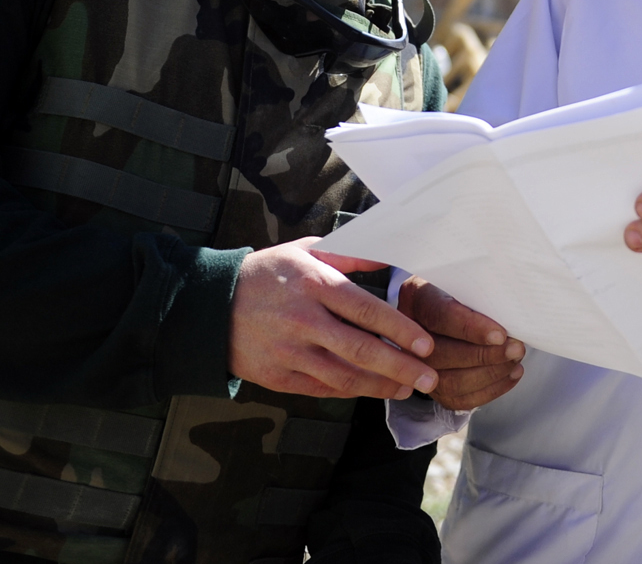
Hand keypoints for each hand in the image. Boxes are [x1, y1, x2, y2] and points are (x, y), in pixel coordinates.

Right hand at [229, 239, 438, 399]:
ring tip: (407, 387)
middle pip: (361, 349)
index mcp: (313, 284)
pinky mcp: (278, 376)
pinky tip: (371, 390)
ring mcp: (289, 351)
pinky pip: (322, 389)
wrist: (211, 305)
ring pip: (344, 376)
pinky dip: (350, 391)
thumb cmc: (267, 273)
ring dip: (380, 385)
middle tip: (429, 377)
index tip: (426, 344)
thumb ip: (349, 254)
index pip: (365, 309)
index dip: (399, 329)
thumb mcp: (305, 250)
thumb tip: (387, 257)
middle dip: (401, 366)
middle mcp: (303, 320)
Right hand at [398, 277, 524, 410]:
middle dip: (485, 355)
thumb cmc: (464, 288)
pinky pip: (458, 399)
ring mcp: (416, 364)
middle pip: (441, 353)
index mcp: (416, 297)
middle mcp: (408, 333)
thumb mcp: (467, 277)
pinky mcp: (431, 386)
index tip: (500, 334)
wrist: (450, 304)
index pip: (439, 315)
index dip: (470, 328)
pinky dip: (489, 390)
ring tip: (515, 361)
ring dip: (489, 374)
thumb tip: (510, 307)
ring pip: (449, 382)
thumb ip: (479, 290)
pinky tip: (510, 375)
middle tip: (516, 348)